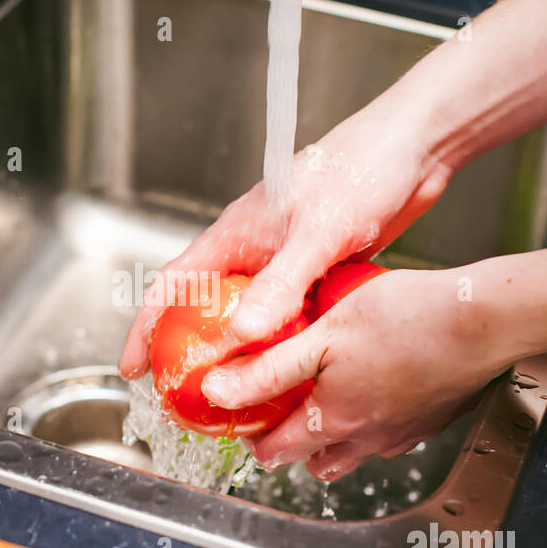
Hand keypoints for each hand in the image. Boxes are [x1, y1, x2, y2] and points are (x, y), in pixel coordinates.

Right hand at [117, 110, 453, 380]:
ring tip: (239, 398)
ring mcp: (287, 261)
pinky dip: (286, 345)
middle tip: (188, 398)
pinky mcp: (318, 270)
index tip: (133, 369)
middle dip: (192, 353)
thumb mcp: (319, 232)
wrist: (413, 149)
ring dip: (243, 355)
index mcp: (237, 233)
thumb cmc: (362, 171)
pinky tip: (296, 374)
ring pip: (252, 318)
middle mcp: (255, 249)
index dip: (146, 328)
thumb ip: (281, 283)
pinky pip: (291, 317)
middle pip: (207, 308)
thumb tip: (243, 334)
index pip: (173, 284)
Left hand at [197, 268, 514, 479]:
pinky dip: (377, 421)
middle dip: (295, 446)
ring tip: (329, 402)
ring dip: (337, 438)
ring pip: (358, 452)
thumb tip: (216, 391)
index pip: (279, 450)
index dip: (255, 441)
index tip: (244, 427)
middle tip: (283, 416)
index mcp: (334, 421)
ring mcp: (404, 433)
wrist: (483, 320)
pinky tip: (379, 387)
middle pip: (318, 461)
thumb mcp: (320, 337)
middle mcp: (368, 438)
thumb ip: (267, 369)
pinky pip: (393, 434)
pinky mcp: (433, 418)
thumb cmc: (404, 319)